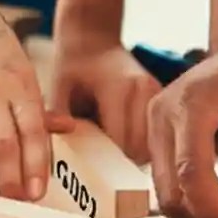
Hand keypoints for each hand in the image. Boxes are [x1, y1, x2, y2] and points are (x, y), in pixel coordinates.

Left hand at [50, 35, 160, 164]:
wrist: (94, 40)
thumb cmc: (74, 66)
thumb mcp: (58, 87)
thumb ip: (57, 114)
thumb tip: (55, 142)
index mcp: (120, 88)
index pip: (121, 142)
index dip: (106, 163)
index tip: (91, 176)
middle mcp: (145, 91)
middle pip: (140, 148)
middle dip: (120, 165)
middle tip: (101, 172)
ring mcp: (157, 95)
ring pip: (151, 146)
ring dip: (133, 158)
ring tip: (113, 159)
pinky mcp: (162, 100)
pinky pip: (155, 136)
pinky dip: (141, 147)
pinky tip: (124, 146)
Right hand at [148, 39, 217, 217]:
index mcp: (192, 106)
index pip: (192, 175)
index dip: (216, 209)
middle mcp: (162, 115)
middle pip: (170, 192)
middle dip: (207, 217)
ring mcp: (153, 125)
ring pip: (165, 192)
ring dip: (201, 209)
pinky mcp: (156, 135)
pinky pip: (167, 181)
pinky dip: (194, 197)